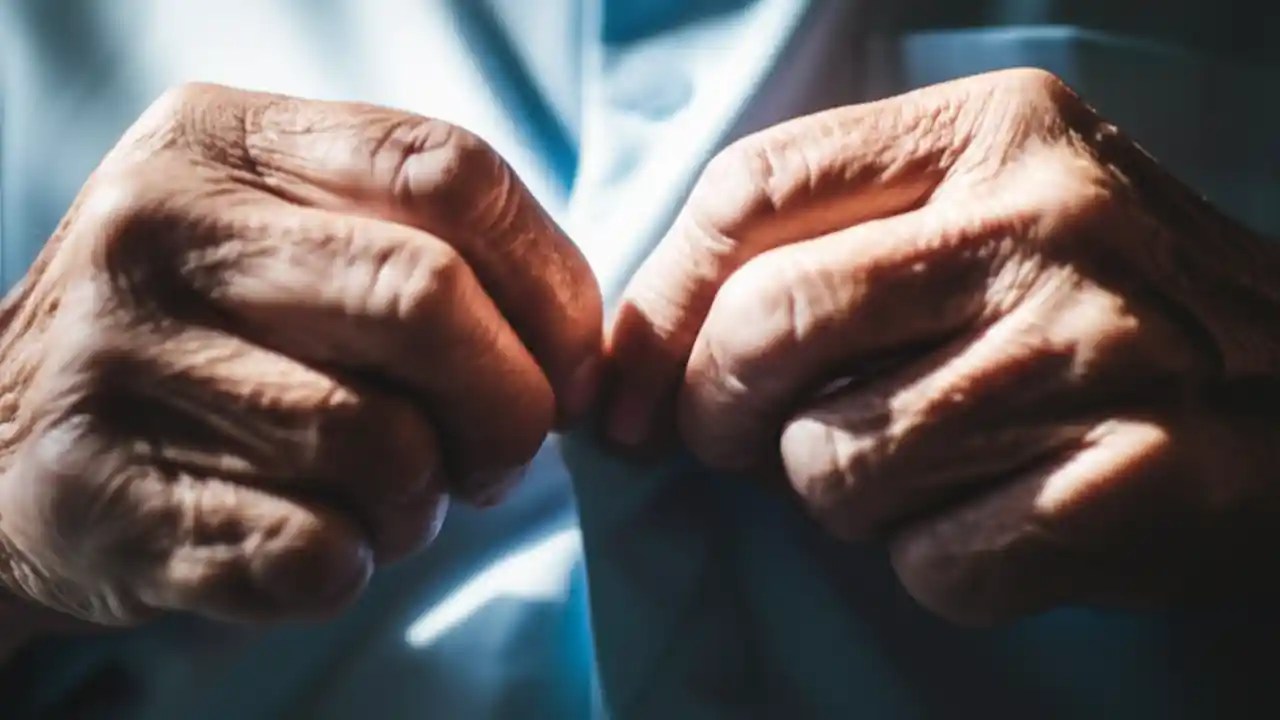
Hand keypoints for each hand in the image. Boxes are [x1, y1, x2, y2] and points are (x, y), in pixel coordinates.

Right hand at [0, 84, 601, 625]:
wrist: (8, 450)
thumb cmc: (205, 338)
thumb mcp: (285, 234)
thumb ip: (423, 247)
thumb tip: (578, 353)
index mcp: (223, 141)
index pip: (449, 169)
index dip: (552, 280)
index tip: (572, 362)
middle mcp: (158, 232)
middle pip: (426, 300)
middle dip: (511, 402)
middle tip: (504, 451)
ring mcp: (120, 367)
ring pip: (379, 442)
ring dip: (427, 497)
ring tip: (398, 498)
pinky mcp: (106, 501)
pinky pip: (315, 551)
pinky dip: (358, 562)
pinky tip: (326, 540)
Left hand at [607, 68, 1279, 623]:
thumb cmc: (1088, 307)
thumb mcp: (976, 212)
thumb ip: (822, 245)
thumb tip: (637, 360)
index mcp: (990, 132)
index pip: (752, 188)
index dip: (657, 300)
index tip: (625, 386)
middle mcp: (1045, 226)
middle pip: (767, 324)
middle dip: (713, 410)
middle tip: (733, 441)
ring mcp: (1093, 355)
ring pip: (830, 465)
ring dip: (838, 494)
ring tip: (918, 465)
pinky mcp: (1127, 484)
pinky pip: (928, 560)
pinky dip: (930, 560)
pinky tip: (992, 516)